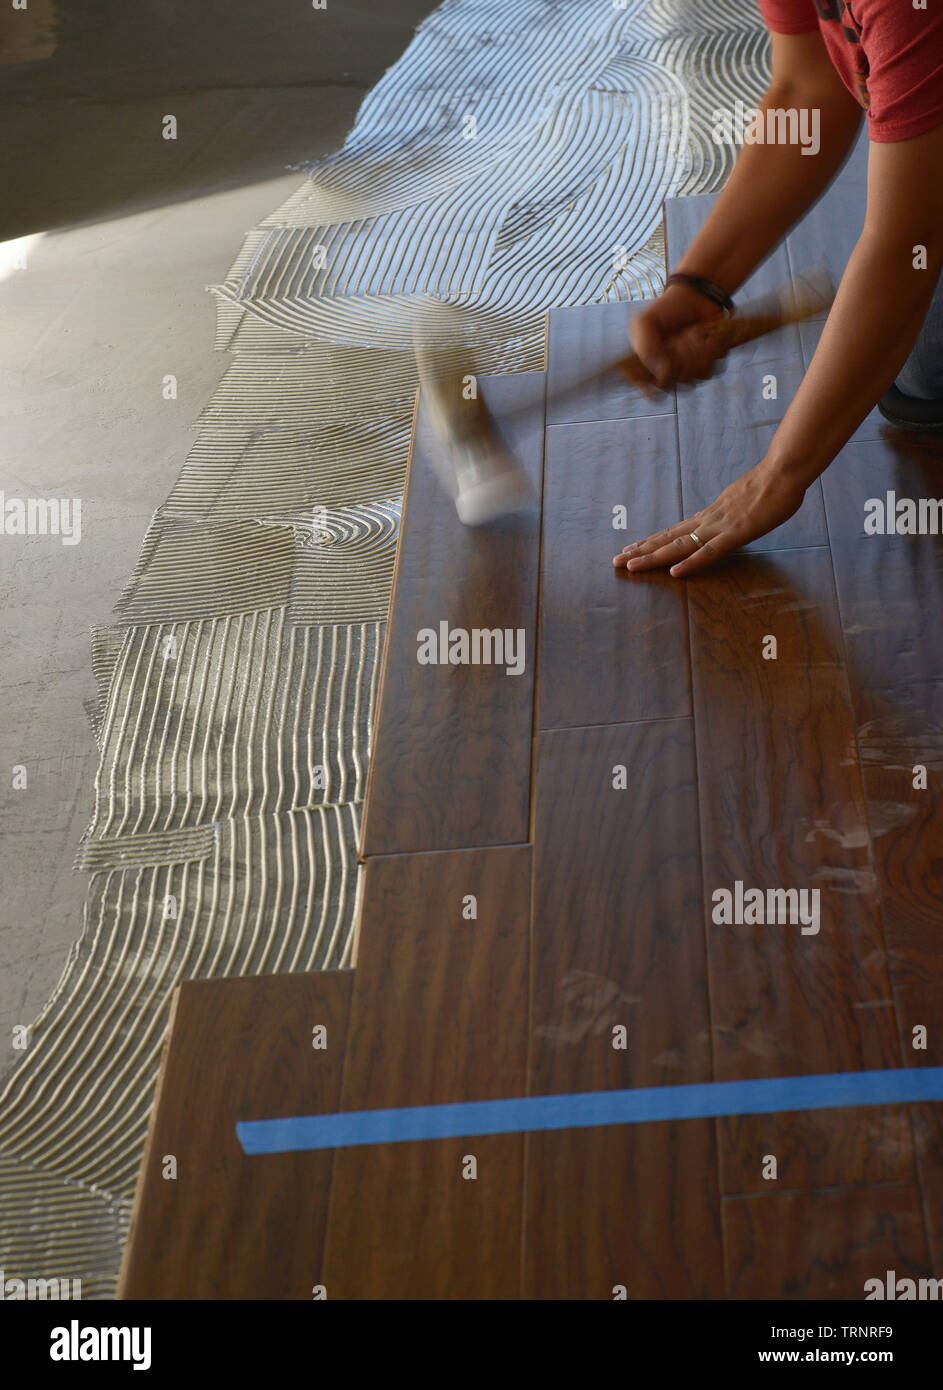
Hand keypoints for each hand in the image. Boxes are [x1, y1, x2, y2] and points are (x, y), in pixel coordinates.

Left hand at [613, 460, 806, 577]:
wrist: (785, 471)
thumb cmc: (773, 485)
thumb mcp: (745, 500)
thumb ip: (733, 512)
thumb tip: (727, 518)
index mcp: (711, 513)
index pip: (675, 530)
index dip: (652, 541)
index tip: (630, 548)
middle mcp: (708, 520)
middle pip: (668, 538)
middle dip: (641, 551)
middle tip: (616, 561)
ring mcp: (719, 526)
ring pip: (679, 545)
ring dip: (653, 557)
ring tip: (630, 566)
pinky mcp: (736, 534)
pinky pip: (709, 552)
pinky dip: (691, 563)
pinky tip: (674, 573)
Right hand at [632, 282, 728, 389]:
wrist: (696, 295)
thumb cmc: (667, 308)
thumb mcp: (645, 323)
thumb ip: (646, 350)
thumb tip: (663, 376)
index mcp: (647, 363)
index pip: (647, 388)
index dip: (657, 380)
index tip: (666, 365)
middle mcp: (665, 371)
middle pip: (674, 383)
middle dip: (680, 358)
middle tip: (680, 338)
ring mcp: (686, 369)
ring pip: (693, 379)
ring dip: (696, 352)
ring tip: (692, 333)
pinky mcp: (706, 364)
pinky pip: (711, 371)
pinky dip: (710, 351)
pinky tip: (705, 336)